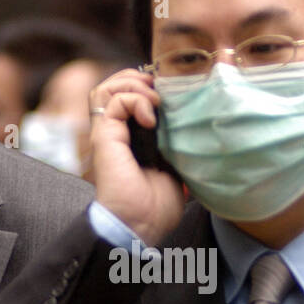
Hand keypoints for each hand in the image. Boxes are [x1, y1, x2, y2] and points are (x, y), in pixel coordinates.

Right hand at [88, 68, 184, 246]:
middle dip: (138, 79)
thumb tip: (198, 132)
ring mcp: (108, 133)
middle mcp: (117, 133)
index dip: (149, 89)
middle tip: (161, 92)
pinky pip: (114, 101)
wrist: (139, 225)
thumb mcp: (177, 170)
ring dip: (134, 84)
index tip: (172, 97)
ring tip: (154, 100)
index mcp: (131, 139)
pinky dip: (136, 100)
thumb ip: (179, 149)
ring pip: (108, 87)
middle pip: (115, 86)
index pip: (131, 98)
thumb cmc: (156, 208)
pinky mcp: (104, 136)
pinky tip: (152, 119)